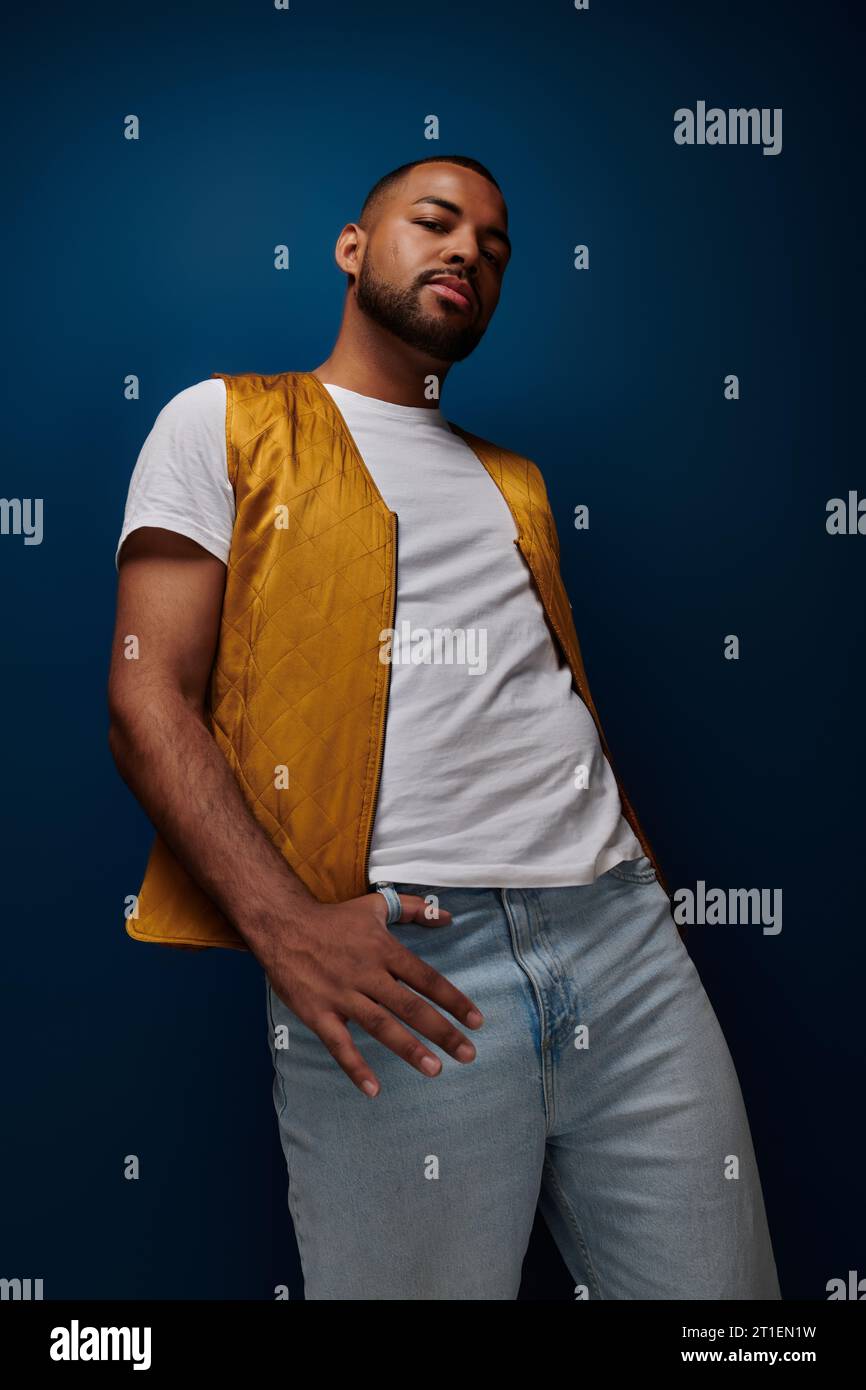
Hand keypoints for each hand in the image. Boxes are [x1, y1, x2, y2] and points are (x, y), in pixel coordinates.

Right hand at [264, 890, 483, 1096]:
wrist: (282, 924)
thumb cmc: (333, 918)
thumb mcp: (375, 906)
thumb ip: (414, 909)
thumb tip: (447, 916)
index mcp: (383, 949)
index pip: (426, 978)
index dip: (453, 1000)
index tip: (477, 1021)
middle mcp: (366, 973)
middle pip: (410, 1006)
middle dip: (442, 1031)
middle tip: (468, 1054)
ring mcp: (342, 994)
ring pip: (381, 1025)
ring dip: (409, 1049)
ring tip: (435, 1070)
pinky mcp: (318, 1012)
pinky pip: (339, 1044)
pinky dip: (355, 1067)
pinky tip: (373, 1089)